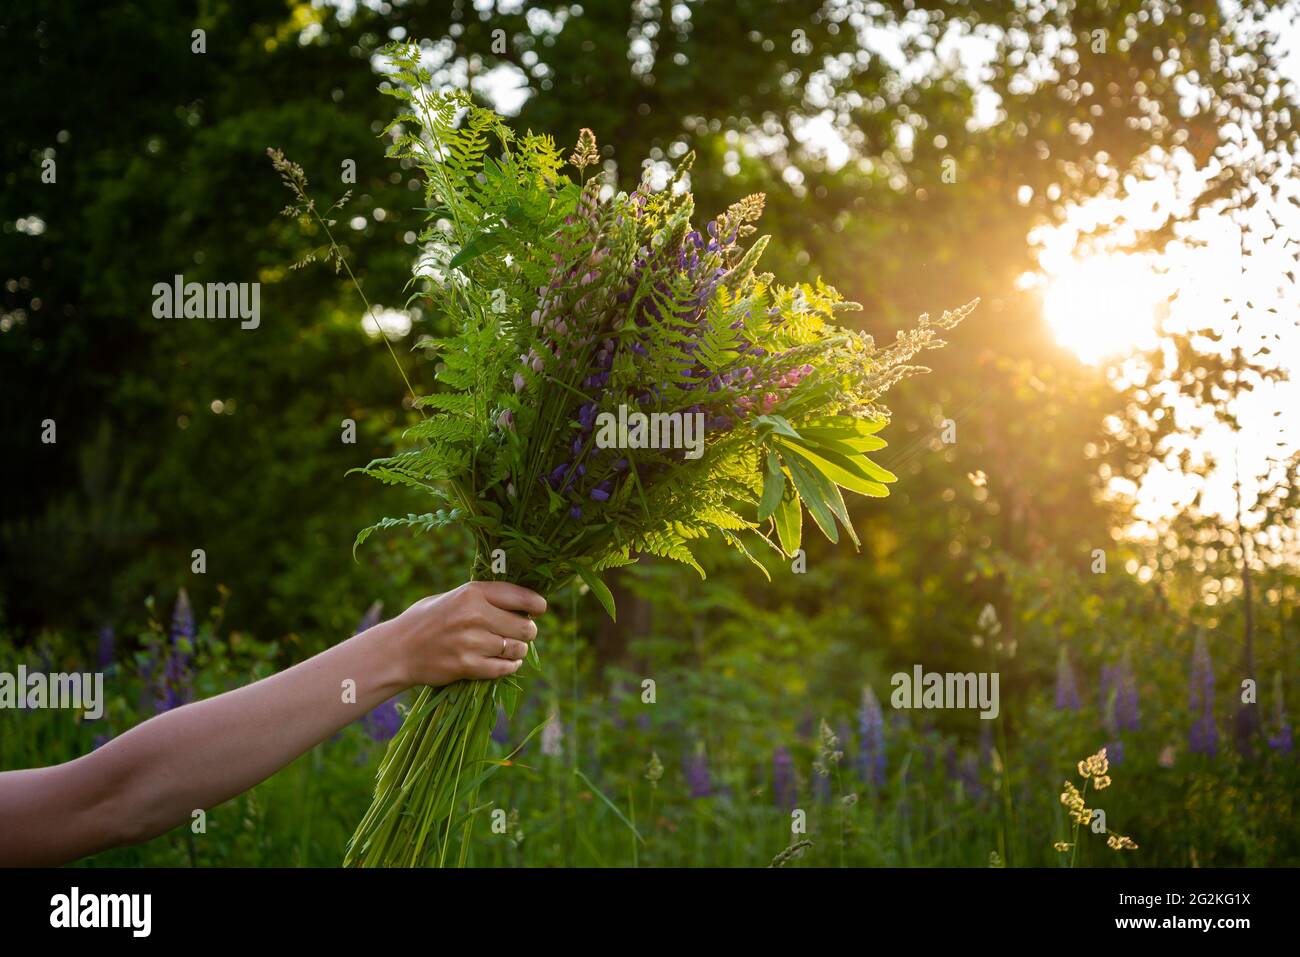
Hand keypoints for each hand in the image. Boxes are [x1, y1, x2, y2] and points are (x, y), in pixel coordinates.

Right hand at [389, 581, 546, 687]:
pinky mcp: (467, 666)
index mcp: (472, 592)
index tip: (539, 609)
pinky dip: (509, 666)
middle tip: (520, 632)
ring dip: (518, 650)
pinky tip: (505, 662)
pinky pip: (504, 668)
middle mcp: (474, 615)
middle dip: (527, 631)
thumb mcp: (453, 597)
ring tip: (508, 647)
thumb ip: (484, 598)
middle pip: (525, 626)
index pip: (521, 596)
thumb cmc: (428, 619)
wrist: (398, 650)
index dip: (537, 604)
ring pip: (517, 648)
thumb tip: (522, 604)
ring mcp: (471, 642)